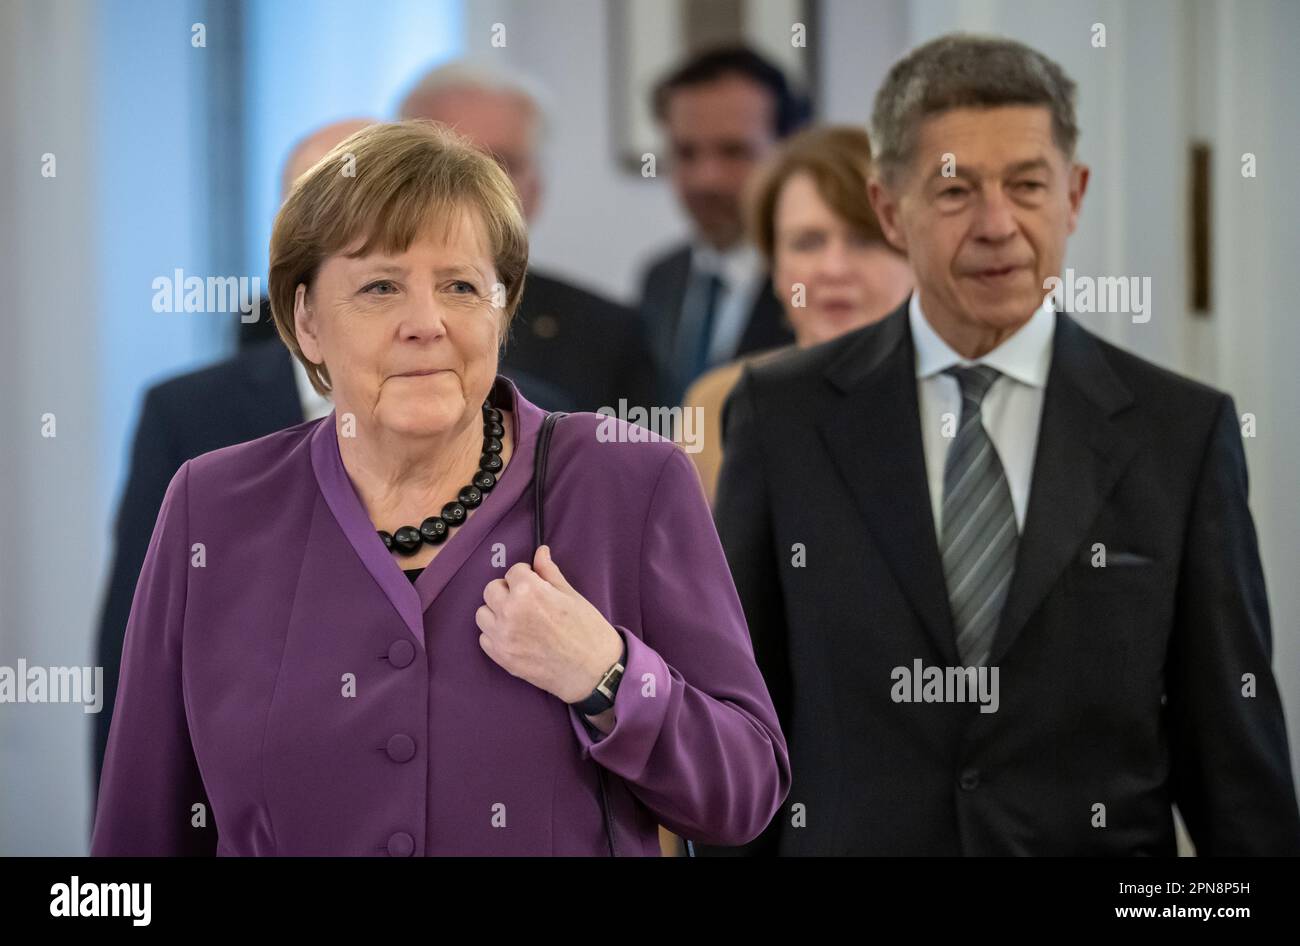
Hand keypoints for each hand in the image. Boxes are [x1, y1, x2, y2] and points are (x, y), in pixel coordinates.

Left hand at [476, 545, 624, 704]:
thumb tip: (540, 551)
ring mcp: (503, 636)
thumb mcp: (571, 595)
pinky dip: (495, 634)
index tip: (537, 584)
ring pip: (483, 613)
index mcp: (529, 591)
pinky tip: (515, 636)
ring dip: (497, 612)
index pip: (514, 571)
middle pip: (492, 589)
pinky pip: (484, 638)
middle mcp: (510, 611)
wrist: (594, 672)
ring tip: (518, 618)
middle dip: (508, 590)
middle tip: (527, 600)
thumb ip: (549, 572)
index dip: (527, 575)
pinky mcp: (501, 657)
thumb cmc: (588, 631)